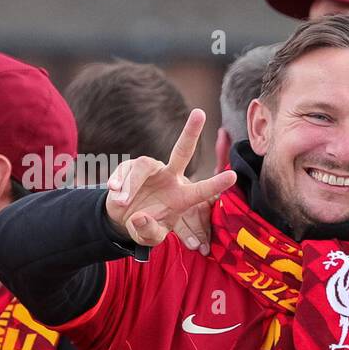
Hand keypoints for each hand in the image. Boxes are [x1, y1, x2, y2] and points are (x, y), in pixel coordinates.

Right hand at [105, 109, 236, 249]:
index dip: (216, 184)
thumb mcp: (149, 236)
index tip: (233, 176)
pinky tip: (115, 194)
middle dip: (191, 132)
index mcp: (182, 197)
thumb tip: (140, 217)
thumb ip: (148, 231)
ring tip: (122, 202)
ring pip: (142, 167)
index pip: (202, 190)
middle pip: (182, 151)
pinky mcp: (130, 167)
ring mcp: (151, 170)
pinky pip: (124, 171)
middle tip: (200, 112)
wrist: (122, 219)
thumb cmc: (145, 226)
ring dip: (130, 185)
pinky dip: (118, 183)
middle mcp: (170, 178)